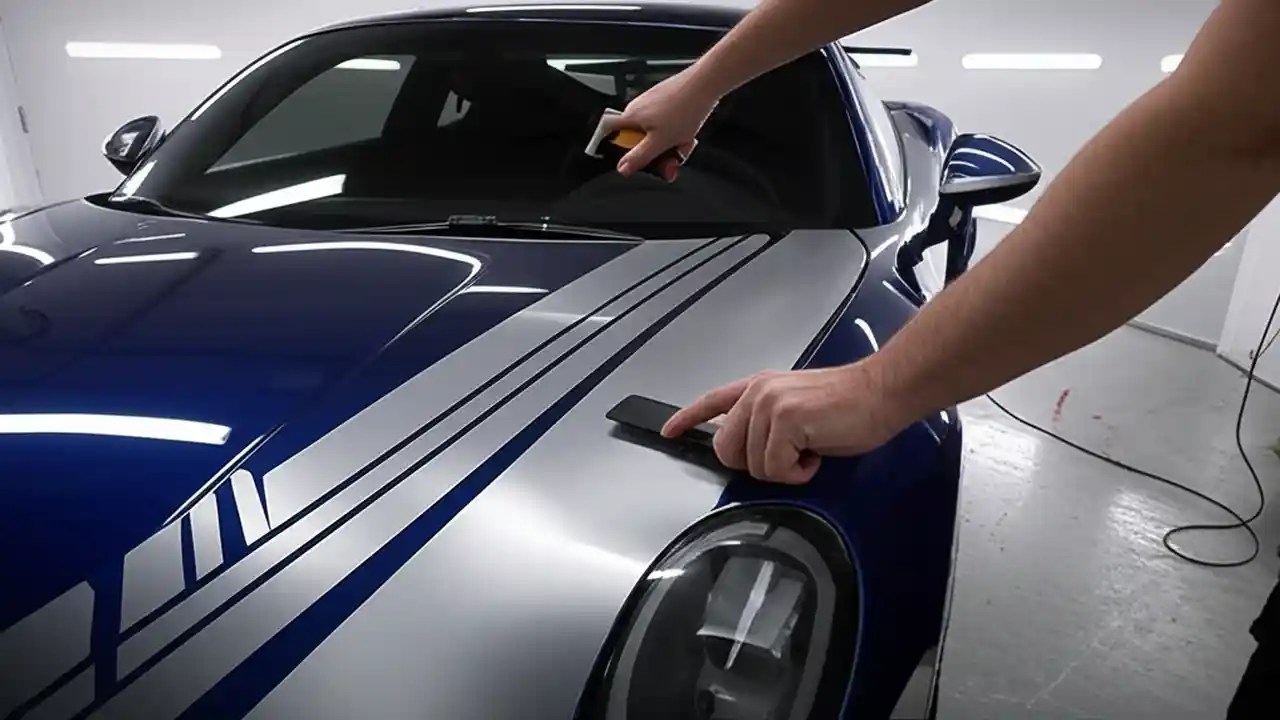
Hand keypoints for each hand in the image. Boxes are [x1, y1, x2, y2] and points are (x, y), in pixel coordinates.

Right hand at [612, 67, 718, 178]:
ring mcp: (652, 101)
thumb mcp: (660, 142)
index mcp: (630, 116)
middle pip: (636, 135)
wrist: (705, 85)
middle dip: (652, 149)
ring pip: (654, 130)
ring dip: (667, 142)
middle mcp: (638, 106)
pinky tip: (687, 132)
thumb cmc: (684, 109)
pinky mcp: (667, 99)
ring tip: (681, 142)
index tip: (625, 156)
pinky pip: (667, 122)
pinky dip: (676, 131)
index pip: (608, 131)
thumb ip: (640, 157)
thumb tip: (622, 168)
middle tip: (666, 155)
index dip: (613, 145)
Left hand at [661, 362, 909, 484]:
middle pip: (727, 450)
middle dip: (756, 465)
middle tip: (790, 456)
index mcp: (758, 387)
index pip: (712, 401)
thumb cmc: (849, 405)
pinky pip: (776, 468)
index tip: (670, 431)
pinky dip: (798, 472)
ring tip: (811, 448)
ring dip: (785, 470)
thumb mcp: (797, 409)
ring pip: (753, 464)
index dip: (688, 419)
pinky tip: (816, 454)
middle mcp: (757, 393)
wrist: (880, 393)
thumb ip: (767, 422)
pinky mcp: (785, 420)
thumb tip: (752, 450)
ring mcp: (769, 405)